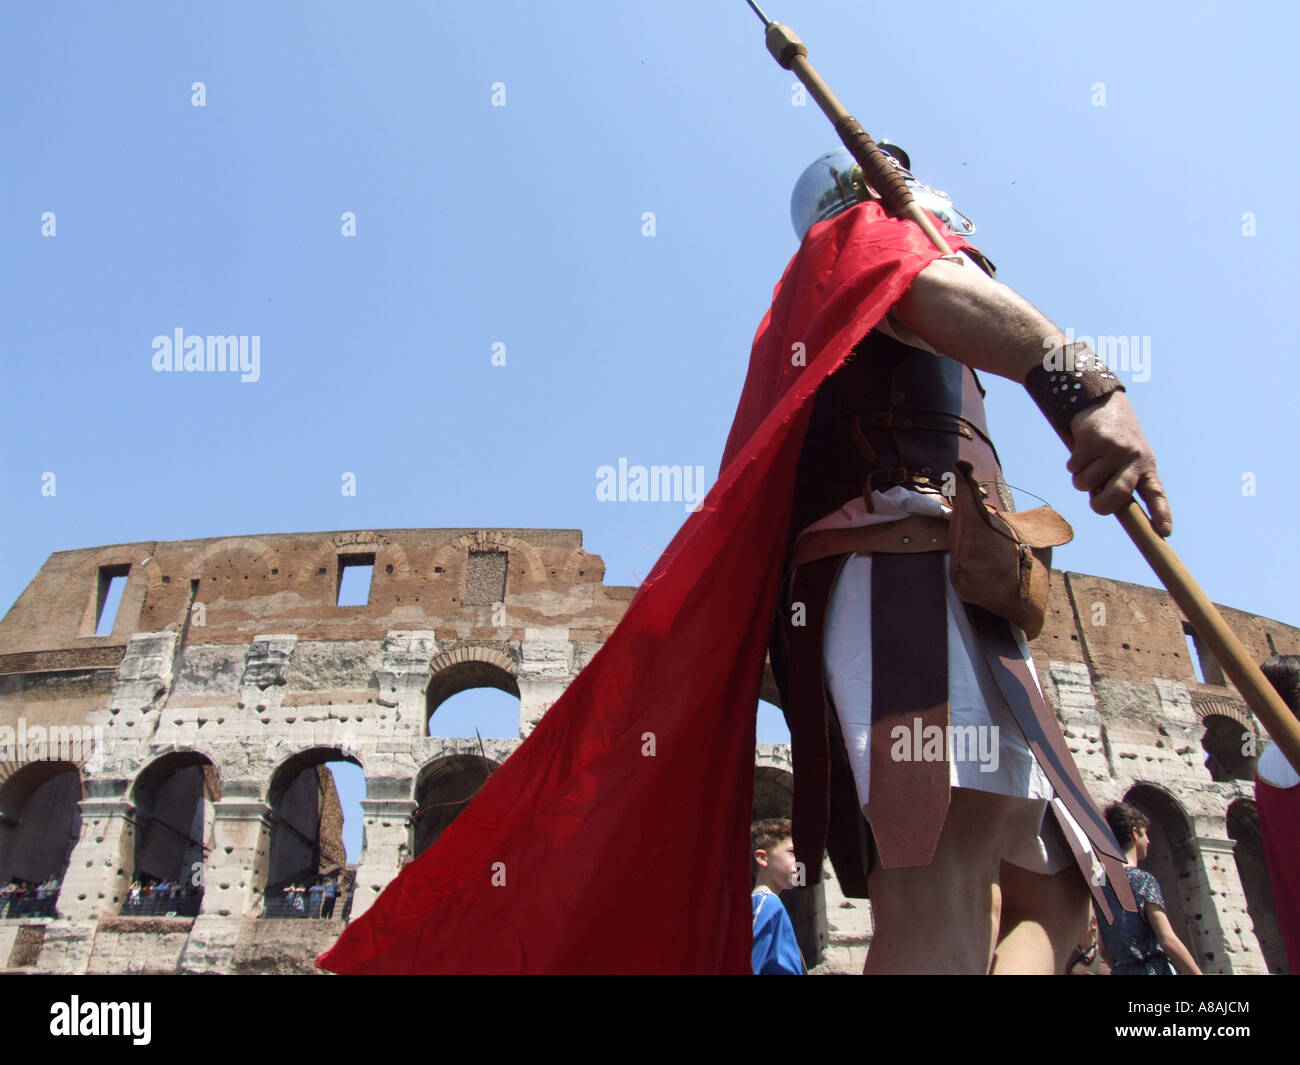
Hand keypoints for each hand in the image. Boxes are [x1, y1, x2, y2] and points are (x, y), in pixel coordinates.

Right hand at [1065, 392, 1171, 536]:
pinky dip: (1073, 463)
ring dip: (1081, 477)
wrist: (1102, 401)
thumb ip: (1120, 481)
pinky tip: (1081, 448)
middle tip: (1096, 503)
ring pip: (1087, 484)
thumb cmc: (1114, 437)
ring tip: (1089, 461)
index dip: (1161, 514)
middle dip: (1101, 505)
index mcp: (1146, 465)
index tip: (1165, 533)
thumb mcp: (1126, 457)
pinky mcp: (1093, 441)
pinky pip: (1074, 467)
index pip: (1156, 493)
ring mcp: (1113, 449)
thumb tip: (1103, 505)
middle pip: (1117, 496)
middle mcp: (1134, 457)